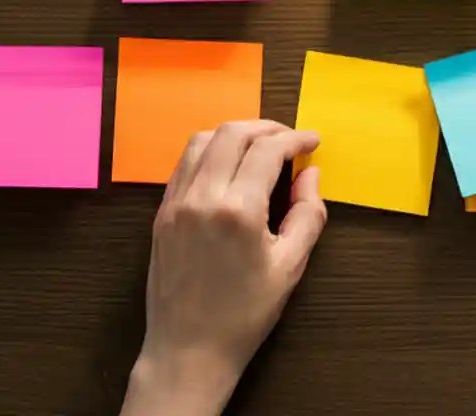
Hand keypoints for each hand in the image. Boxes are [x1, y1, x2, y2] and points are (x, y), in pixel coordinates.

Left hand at [121, 121, 326, 415]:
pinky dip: (209, 152)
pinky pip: (184, 164)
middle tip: (290, 139)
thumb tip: (310, 174)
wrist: (188, 349)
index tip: (313, 141)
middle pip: (232, 133)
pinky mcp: (162, 213)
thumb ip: (308, 214)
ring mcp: (176, 202)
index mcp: (238, 209)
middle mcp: (202, 196)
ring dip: (234, 134)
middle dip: (266, 128)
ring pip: (201, 141)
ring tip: (260, 146)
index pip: (267, 149)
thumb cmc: (245, 314)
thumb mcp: (290, 266)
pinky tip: (229, 166)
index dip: (295, 138)